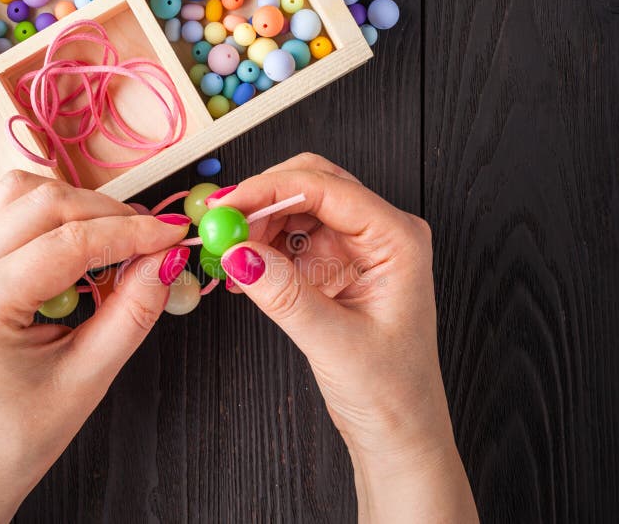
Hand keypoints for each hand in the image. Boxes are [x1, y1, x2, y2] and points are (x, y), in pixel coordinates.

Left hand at [0, 171, 190, 521]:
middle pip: (46, 203)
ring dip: (78, 203)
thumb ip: (134, 311)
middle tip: (153, 239)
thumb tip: (168, 258)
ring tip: (114, 238)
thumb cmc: (26, 426)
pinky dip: (47, 206)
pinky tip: (73, 234)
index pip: (71, 243)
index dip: (132, 232)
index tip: (175, 234)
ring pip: (22, 190)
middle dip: (110, 213)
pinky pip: (5, 203)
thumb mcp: (92, 375)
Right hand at [208, 153, 477, 522]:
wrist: (399, 432)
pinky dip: (262, 248)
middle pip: (312, 187)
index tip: (226, 205)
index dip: (270, 189)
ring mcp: (356, 250)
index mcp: (397, 240)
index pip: (328, 189)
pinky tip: (242, 269)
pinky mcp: (335, 267)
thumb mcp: (336, 343)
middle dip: (261, 200)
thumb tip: (239, 252)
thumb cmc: (392, 392)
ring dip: (258, 224)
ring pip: (297, 210)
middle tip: (219, 224)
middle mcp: (379, 235)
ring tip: (227, 253)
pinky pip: (291, 241)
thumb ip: (285, 294)